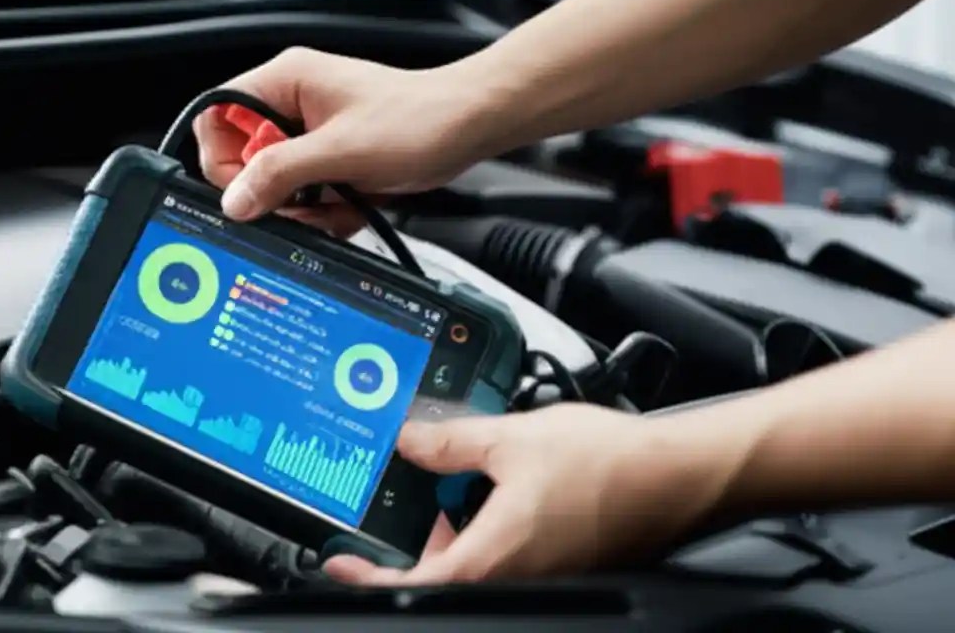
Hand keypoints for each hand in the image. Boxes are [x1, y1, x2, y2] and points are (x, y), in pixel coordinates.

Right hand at [192, 47, 503, 235]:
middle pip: (242, 158)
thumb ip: (280, 174)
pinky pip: (304, 195)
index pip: (217, 114)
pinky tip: (351, 206)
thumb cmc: (419, 119)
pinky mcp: (330, 160)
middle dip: (272, 191)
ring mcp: (311, 133)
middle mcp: (292, 103)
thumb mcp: (340, 152)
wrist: (469, 127)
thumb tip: (235, 200)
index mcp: (285, 81)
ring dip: (303, 207)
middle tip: (301, 201)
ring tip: (338, 202)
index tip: (247, 186)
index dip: (223, 156)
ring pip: (274, 184)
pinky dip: (324, 211)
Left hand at [324, 404, 738, 584]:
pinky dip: (494, 522)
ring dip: (461, 523)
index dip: (366, 575)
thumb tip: (411, 441)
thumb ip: (451, 442)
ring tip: (470, 473)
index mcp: (492, 556)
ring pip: (478, 558)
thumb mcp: (512, 439)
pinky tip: (507, 482)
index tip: (340, 562)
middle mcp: (515, 576)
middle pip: (443, 571)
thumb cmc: (612, 466)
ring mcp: (542, 573)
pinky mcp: (565, 562)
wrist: (679, 477)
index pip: (411, 581)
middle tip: (420, 491)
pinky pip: (511, 551)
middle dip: (423, 533)